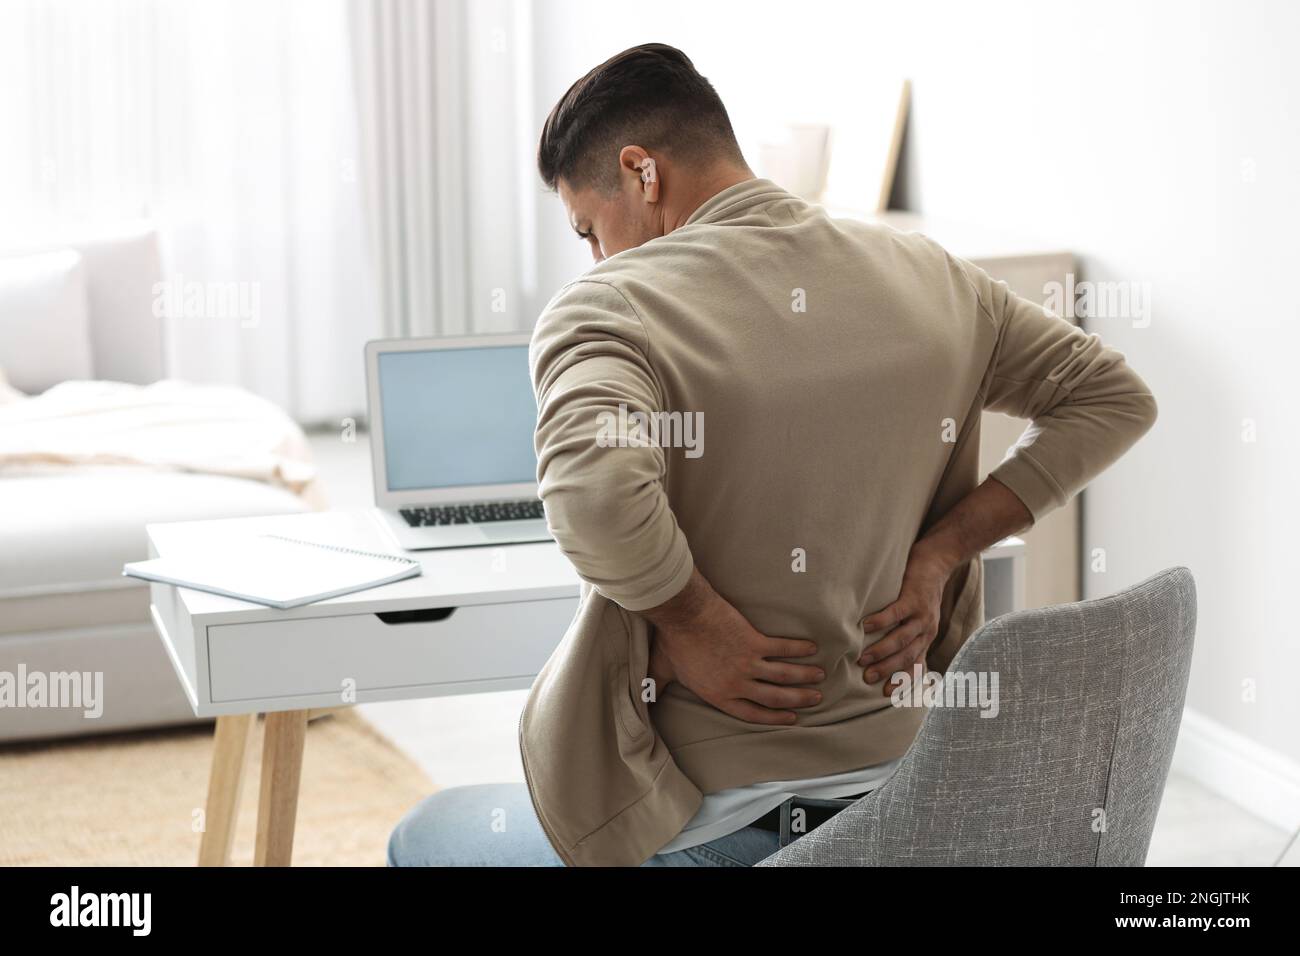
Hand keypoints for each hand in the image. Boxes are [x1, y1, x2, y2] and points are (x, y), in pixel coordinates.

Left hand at [651, 593, 823, 725]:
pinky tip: (811, 648)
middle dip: (798, 700)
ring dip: (804, 676)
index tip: (790, 718)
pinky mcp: (754, 641)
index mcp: (718, 695)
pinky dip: (799, 649)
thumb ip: (658, 688)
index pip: (752, 713)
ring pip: (784, 675)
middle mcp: (737, 684)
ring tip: (819, 676)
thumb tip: (644, 699)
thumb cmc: (672, 641)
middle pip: (775, 698)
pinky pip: (782, 648)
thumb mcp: (663, 671)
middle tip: (814, 699)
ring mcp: (747, 663)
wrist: (682, 614)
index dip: (773, 718)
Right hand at [858, 541, 954, 694]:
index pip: (916, 665)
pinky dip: (881, 621)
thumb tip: (886, 654)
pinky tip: (866, 626)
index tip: (886, 694)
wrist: (937, 563)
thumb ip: (908, 635)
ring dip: (882, 651)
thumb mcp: (920, 618)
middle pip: (907, 656)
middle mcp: (926, 630)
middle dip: (887, 670)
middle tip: (867, 678)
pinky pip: (896, 612)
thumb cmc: (921, 591)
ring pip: (902, 638)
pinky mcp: (913, 597)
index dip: (902, 681)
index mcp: (926, 638)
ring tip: (863, 658)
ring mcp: (921, 614)